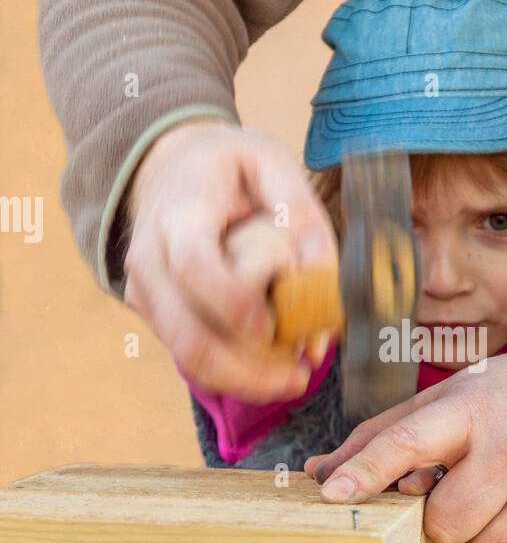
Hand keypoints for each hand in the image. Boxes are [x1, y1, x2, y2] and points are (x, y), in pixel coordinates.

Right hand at [123, 119, 338, 401]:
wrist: (168, 168)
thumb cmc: (226, 167)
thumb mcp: (270, 162)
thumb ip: (302, 212)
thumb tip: (324, 278)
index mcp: (180, 213)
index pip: (193, 266)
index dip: (232, 304)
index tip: (274, 331)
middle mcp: (151, 258)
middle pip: (186, 334)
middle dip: (245, 369)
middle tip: (298, 377)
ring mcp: (146, 292)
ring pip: (185, 356)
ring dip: (242, 379)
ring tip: (292, 378)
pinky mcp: (153, 314)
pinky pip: (187, 356)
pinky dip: (230, 372)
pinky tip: (269, 368)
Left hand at [304, 348, 506, 542]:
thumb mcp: (451, 397)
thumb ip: (386, 435)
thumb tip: (321, 474)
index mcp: (471, 411)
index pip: (408, 444)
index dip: (366, 473)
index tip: (333, 497)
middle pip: (446, 521)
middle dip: (439, 522)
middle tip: (453, 500)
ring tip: (485, 514)